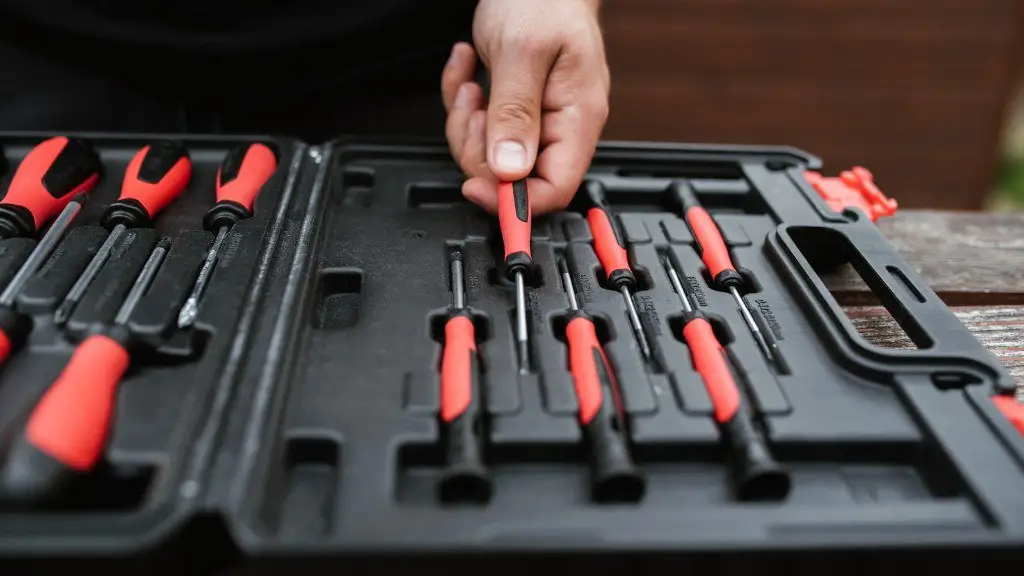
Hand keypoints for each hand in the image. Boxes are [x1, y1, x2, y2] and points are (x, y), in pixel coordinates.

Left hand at [442, 0, 608, 214]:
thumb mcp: (522, 53)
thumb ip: (515, 113)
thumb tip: (511, 170)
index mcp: (577, 118)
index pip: (556, 189)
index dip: (515, 200)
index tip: (477, 186)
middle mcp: (559, 124)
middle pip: (514, 176)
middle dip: (478, 148)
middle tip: (473, 108)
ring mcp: (536, 117)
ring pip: (489, 154)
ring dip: (465, 121)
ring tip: (471, 82)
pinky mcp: (513, 106)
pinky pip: (479, 126)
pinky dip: (462, 99)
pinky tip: (468, 67)